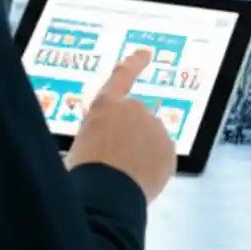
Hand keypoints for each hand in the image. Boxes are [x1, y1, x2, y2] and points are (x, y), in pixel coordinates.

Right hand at [67, 50, 175, 203]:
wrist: (106, 196)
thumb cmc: (85, 172)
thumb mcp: (81, 142)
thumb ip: (100, 129)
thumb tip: (110, 135)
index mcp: (107, 105)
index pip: (122, 76)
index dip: (134, 63)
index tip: (146, 53)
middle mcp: (135, 109)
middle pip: (135, 121)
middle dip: (129, 137)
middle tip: (112, 162)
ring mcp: (155, 129)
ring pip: (150, 140)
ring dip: (140, 153)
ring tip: (122, 175)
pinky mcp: (169, 150)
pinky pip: (161, 158)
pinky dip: (152, 168)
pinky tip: (136, 182)